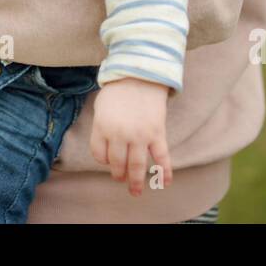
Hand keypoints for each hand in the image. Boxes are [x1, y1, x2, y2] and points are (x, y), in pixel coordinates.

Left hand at [89, 78, 172, 196]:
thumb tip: (107, 148)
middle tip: (120, 178)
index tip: (108, 159)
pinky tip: (166, 183)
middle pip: (117, 163)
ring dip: (136, 181)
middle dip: (119, 174)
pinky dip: (165, 172)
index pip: (99, 154)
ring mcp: (139, 135)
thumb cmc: (119, 90)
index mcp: (102, 126)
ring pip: (137, 165)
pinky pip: (161, 157)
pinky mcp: (157, 133)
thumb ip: (102, 127)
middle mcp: (119, 134)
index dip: (103, 160)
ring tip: (135, 191)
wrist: (140, 74)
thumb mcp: (102, 107)